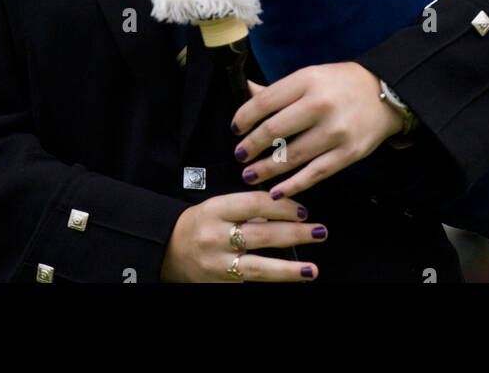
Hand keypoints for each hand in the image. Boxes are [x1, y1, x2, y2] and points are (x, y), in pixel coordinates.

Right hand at [159, 190, 325, 282]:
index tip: (303, 211)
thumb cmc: (200, 223)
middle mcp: (216, 238)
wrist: (168, 250)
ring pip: (259, 268)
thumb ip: (248, 208)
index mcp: (216, 210)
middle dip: (295, 234)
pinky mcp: (221, 285)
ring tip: (312, 270)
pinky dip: (271, 281)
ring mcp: (218, 265)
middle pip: (262, 235)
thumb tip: (285, 209)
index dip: (282, 206)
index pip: (255, 204)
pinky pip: (249, 283)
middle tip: (320, 231)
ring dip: (289, 269)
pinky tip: (290, 280)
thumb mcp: (218, 206)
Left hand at [230, 63, 404, 198]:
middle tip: (240, 155)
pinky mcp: (348, 154)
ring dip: (265, 169)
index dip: (244, 117)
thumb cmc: (340, 84)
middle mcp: (320, 105)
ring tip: (250, 174)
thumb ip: (278, 89)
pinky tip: (276, 191)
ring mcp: (335, 131)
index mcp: (307, 80)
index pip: (265, 101)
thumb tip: (245, 92)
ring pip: (291, 156)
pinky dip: (292, 185)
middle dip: (251, 146)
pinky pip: (314, 174)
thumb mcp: (309, 76)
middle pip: (274, 130)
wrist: (385, 94)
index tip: (236, 129)